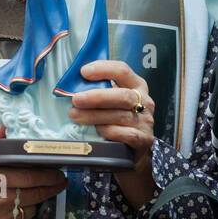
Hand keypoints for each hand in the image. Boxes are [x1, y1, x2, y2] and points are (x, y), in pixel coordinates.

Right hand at [0, 125, 66, 218]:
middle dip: (52, 187)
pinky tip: (18, 207)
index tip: (58, 171)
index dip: (48, 173)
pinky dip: (22, 215)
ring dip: (36, 201)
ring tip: (38, 193)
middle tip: (60, 181)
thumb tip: (6, 122)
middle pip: (36, 192)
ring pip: (31, 209)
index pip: (31, 174)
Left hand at [72, 60, 155, 209]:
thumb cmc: (118, 118)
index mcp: (137, 85)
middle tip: (75, 100)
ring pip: (120, 115)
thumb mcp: (114, 99)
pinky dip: (108, 131)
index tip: (83, 72)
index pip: (122, 70)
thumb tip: (72, 82)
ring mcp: (145, 121)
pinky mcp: (143, 140)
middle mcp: (145, 101)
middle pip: (122, 95)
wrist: (133, 150)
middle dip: (96, 97)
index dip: (103, 69)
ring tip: (74, 115)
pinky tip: (96, 130)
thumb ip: (100, 89)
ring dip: (94, 115)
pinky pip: (125, 134)